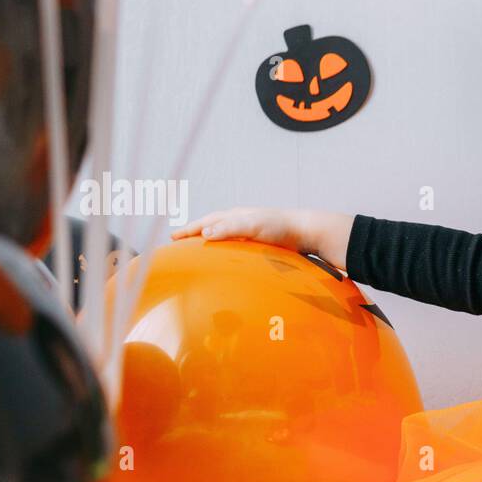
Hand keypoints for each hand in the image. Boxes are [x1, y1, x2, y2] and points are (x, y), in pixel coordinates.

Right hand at [170, 207, 353, 268]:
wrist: (308, 233)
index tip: (172, 238)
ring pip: (226, 239)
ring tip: (200, 255)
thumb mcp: (252, 225)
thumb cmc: (281, 227)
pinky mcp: (262, 246)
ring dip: (211, 245)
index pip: (205, 222)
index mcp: (235, 216)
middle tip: (180, 245)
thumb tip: (205, 235)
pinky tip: (229, 265)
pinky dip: (228, 255)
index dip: (189, 230)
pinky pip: (238, 250)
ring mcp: (252, 235)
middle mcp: (242, 224)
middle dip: (196, 235)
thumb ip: (229, 228)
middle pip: (213, 229)